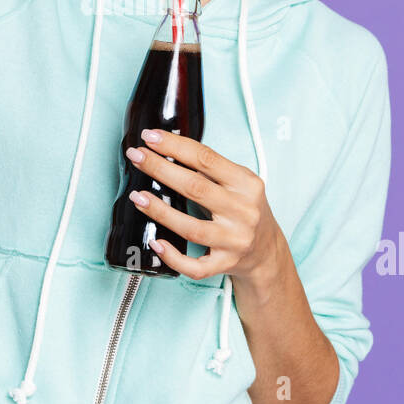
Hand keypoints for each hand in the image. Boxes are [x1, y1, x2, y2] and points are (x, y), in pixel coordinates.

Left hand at [124, 128, 281, 283]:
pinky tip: (156, 242)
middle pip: (195, 188)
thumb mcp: (240, 183)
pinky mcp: (225, 264)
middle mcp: (243, 212)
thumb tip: (168, 150)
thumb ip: (212, 169)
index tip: (151, 137)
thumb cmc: (246, 210)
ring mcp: (234, 240)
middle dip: (160, 169)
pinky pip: (195, 266)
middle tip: (136, 156)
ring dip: (160, 212)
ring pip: (191, 228)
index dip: (175, 146)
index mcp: (246, 184)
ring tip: (138, 197)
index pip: (206, 159)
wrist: (267, 250)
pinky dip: (173, 256)